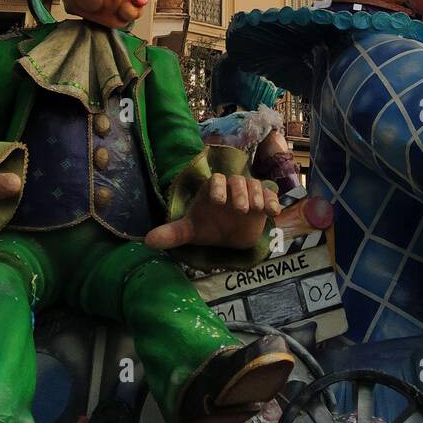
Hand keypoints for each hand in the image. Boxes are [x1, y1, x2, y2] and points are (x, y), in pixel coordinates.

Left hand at [145, 173, 279, 250]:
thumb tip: (148, 241)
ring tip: (256, 209)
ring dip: (257, 195)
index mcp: (213, 189)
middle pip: (238, 181)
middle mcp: (232, 188)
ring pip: (255, 186)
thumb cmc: (208, 227)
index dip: (217, 187)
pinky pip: (270, 197)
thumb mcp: (191, 231)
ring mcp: (249, 193)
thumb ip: (172, 234)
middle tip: (240, 209)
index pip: (215, 180)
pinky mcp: (263, 202)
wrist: (231, 235)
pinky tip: (273, 213)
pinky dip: (272, 202)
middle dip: (240, 193)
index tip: (217, 201)